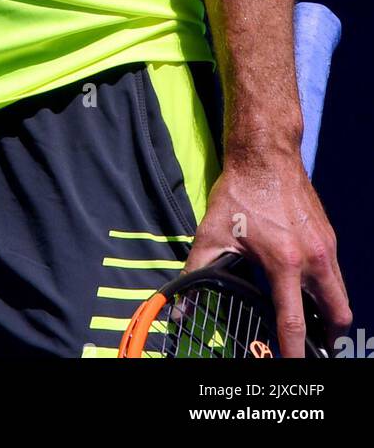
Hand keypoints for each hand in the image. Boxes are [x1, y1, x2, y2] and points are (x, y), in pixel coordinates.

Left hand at [185, 154, 351, 357]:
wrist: (266, 155)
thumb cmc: (239, 193)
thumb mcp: (212, 233)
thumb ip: (197, 272)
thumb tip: (180, 304)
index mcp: (284, 262)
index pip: (294, 322)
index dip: (293, 352)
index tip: (292, 367)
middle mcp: (313, 258)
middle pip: (336, 315)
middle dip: (327, 338)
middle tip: (310, 347)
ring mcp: (325, 247)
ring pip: (340, 295)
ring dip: (330, 314)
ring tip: (310, 323)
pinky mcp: (329, 237)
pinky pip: (336, 274)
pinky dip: (327, 289)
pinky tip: (306, 287)